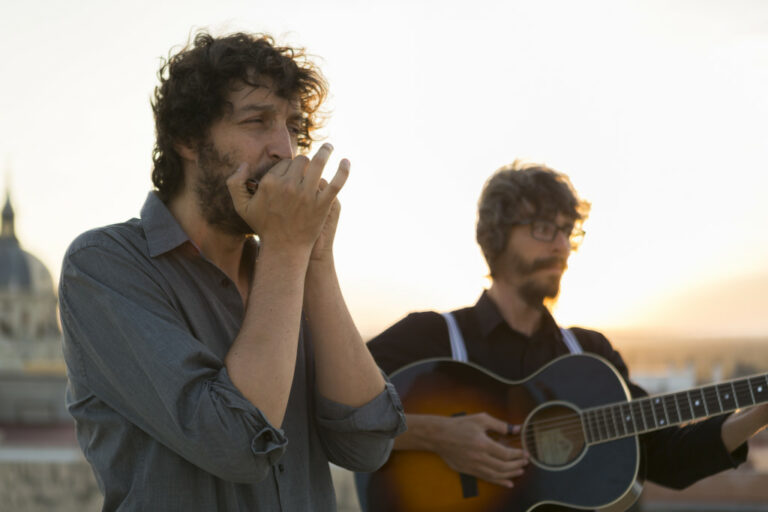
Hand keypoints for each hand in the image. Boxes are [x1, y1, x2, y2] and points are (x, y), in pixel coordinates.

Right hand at [226, 143, 348, 255]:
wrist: (284, 249)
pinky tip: (346, 161)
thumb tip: (243, 163)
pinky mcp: (322, 204)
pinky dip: (343, 170)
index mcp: (270, 183)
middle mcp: (289, 185)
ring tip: (329, 146)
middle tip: (310, 163)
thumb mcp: (242, 207)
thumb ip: (234, 183)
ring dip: (325, 151)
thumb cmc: (263, 227)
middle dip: (305, 161)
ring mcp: (307, 194)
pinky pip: (336, 182)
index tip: (292, 172)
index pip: (284, 163)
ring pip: (318, 164)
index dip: (289, 167)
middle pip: (301, 161)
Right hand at [432, 413, 528, 487]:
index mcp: (482, 443)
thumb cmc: (460, 425)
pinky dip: (499, 481)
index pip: (506, 454)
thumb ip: (499, 425)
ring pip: (496, 475)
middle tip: (525, 462)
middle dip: (517, 465)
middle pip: (503, 466)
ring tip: (520, 472)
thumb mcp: (480, 419)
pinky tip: (508, 482)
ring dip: (510, 475)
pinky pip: (486, 478)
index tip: (526, 453)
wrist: (439, 435)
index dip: (518, 455)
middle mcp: (478, 457)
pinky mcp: (468, 470)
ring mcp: (473, 466)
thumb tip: (516, 429)